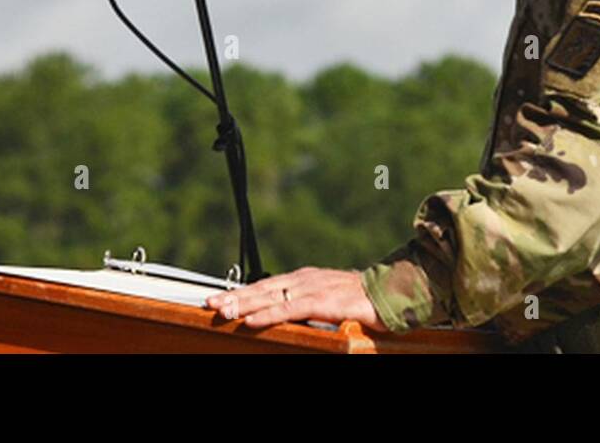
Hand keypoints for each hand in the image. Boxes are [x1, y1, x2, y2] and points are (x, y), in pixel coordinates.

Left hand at [204, 266, 388, 332]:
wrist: (391, 292)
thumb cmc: (360, 300)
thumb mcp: (326, 301)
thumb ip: (304, 306)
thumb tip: (282, 315)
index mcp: (304, 279)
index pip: (265, 285)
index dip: (241, 292)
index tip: (218, 299)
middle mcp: (305, 280)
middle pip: (262, 288)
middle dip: (234, 296)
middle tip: (208, 303)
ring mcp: (314, 288)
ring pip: (271, 296)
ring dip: (245, 304)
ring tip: (223, 311)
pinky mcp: (324, 301)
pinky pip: (291, 308)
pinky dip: (269, 314)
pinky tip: (253, 319)